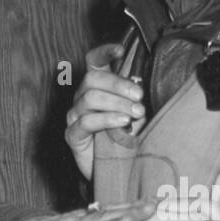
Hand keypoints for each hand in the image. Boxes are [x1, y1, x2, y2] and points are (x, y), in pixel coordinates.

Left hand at [1, 201, 156, 220]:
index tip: (132, 218)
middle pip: (102, 217)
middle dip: (128, 211)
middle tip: (154, 206)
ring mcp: (74, 220)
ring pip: (104, 211)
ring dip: (129, 206)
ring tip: (154, 202)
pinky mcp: (79, 219)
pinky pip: (102, 211)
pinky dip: (121, 207)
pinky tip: (136, 204)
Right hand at [64, 43, 146, 179]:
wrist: (120, 171)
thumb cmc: (129, 137)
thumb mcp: (137, 112)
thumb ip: (137, 95)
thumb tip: (146, 79)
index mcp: (98, 86)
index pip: (94, 61)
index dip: (104, 52)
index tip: (121, 50)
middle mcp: (83, 97)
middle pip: (92, 78)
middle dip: (119, 84)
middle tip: (140, 97)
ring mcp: (75, 116)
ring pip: (90, 98)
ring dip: (117, 103)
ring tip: (136, 113)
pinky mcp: (73, 135)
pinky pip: (85, 121)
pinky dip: (106, 119)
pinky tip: (122, 122)